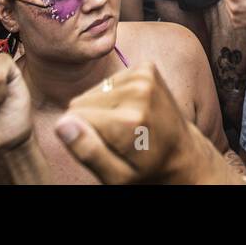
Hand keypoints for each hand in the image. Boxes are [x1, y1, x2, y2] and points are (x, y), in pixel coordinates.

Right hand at [54, 65, 237, 183]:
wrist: (183, 153)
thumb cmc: (148, 171)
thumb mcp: (117, 177)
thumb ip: (88, 152)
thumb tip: (62, 124)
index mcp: (129, 121)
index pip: (72, 118)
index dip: (82, 137)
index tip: (106, 149)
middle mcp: (138, 91)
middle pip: (80, 102)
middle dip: (92, 122)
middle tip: (118, 139)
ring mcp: (144, 75)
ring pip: (93, 91)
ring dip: (104, 109)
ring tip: (127, 127)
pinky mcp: (146, 67)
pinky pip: (109, 81)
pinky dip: (115, 97)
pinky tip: (132, 111)